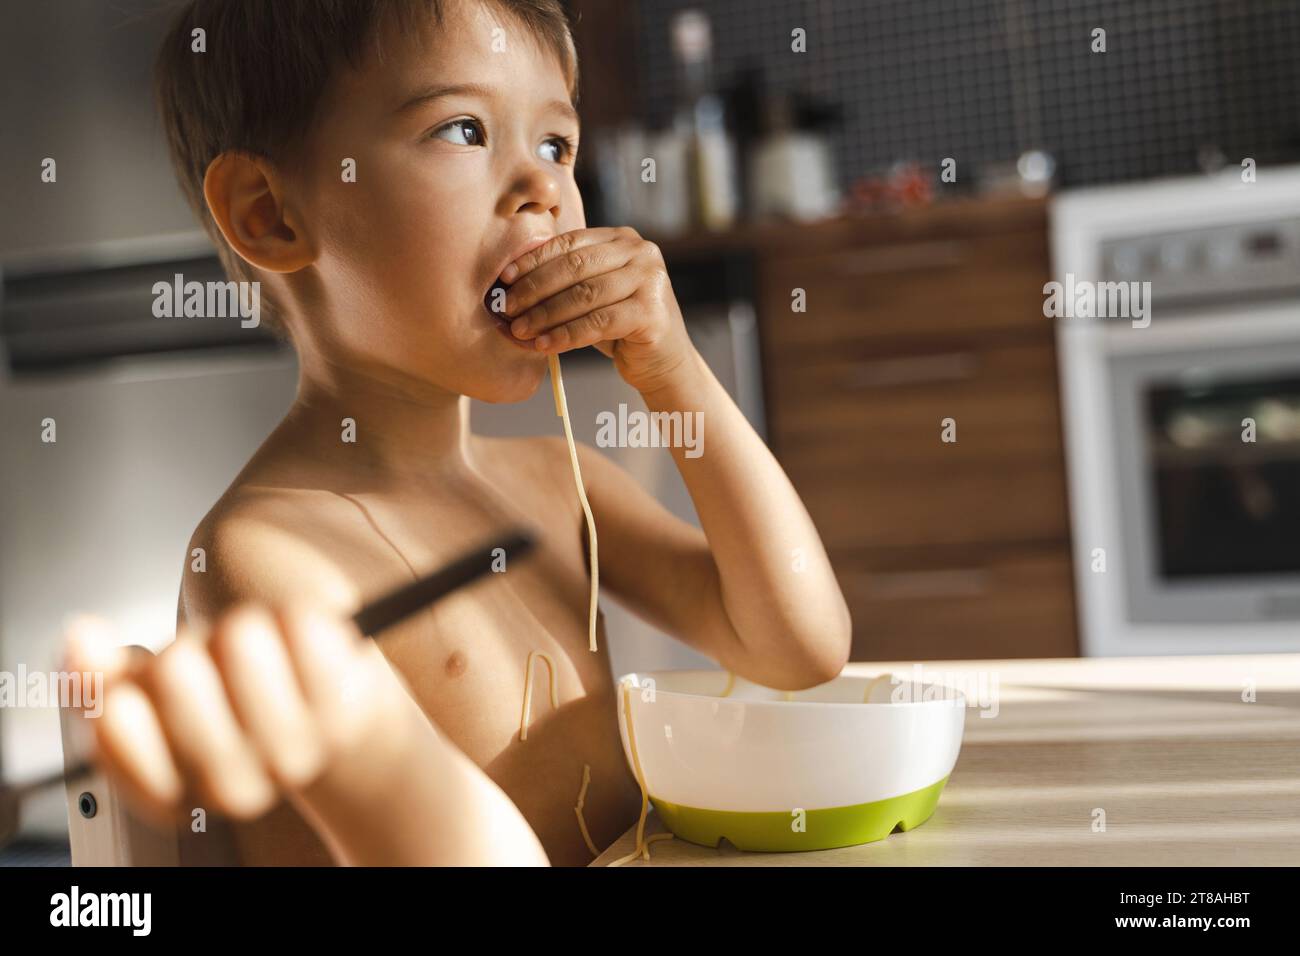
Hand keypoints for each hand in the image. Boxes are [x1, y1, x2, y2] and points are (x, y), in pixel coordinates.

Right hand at [62, 604, 425, 841]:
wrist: (337, 719)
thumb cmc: (239, 704)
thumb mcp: (162, 699)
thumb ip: (104, 678)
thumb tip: (79, 635)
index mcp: (181, 788)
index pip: (115, 729)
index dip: (118, 691)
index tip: (133, 685)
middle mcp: (237, 785)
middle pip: (174, 668)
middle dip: (187, 649)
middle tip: (213, 666)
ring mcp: (296, 746)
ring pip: (241, 636)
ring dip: (246, 631)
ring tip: (259, 657)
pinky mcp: (344, 701)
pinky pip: (299, 623)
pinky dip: (296, 619)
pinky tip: (299, 647)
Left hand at [498, 226, 696, 394]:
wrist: (664, 363)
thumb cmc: (621, 328)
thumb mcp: (594, 295)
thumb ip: (566, 280)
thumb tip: (509, 282)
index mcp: (623, 238)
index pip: (570, 243)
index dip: (533, 259)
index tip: (504, 278)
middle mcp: (641, 252)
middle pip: (575, 266)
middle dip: (535, 288)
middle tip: (507, 309)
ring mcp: (650, 280)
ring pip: (584, 294)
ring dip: (546, 314)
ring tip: (520, 330)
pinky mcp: (652, 312)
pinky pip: (598, 322)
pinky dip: (567, 334)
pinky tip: (545, 345)